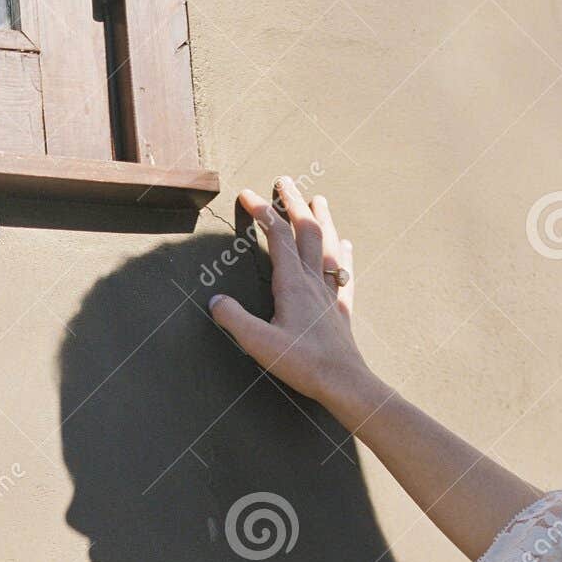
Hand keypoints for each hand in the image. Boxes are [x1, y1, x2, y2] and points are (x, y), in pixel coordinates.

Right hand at [209, 179, 370, 418]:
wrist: (343, 382)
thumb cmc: (302, 363)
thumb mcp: (259, 344)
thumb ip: (234, 319)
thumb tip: (215, 300)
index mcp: (291, 284)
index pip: (276, 236)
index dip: (263, 211)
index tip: (248, 193)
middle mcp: (313, 280)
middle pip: (306, 231)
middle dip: (294, 202)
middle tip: (285, 180)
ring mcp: (330, 293)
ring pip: (327, 245)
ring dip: (322, 219)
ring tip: (319, 199)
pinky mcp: (341, 308)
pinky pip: (343, 272)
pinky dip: (343, 253)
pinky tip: (346, 245)